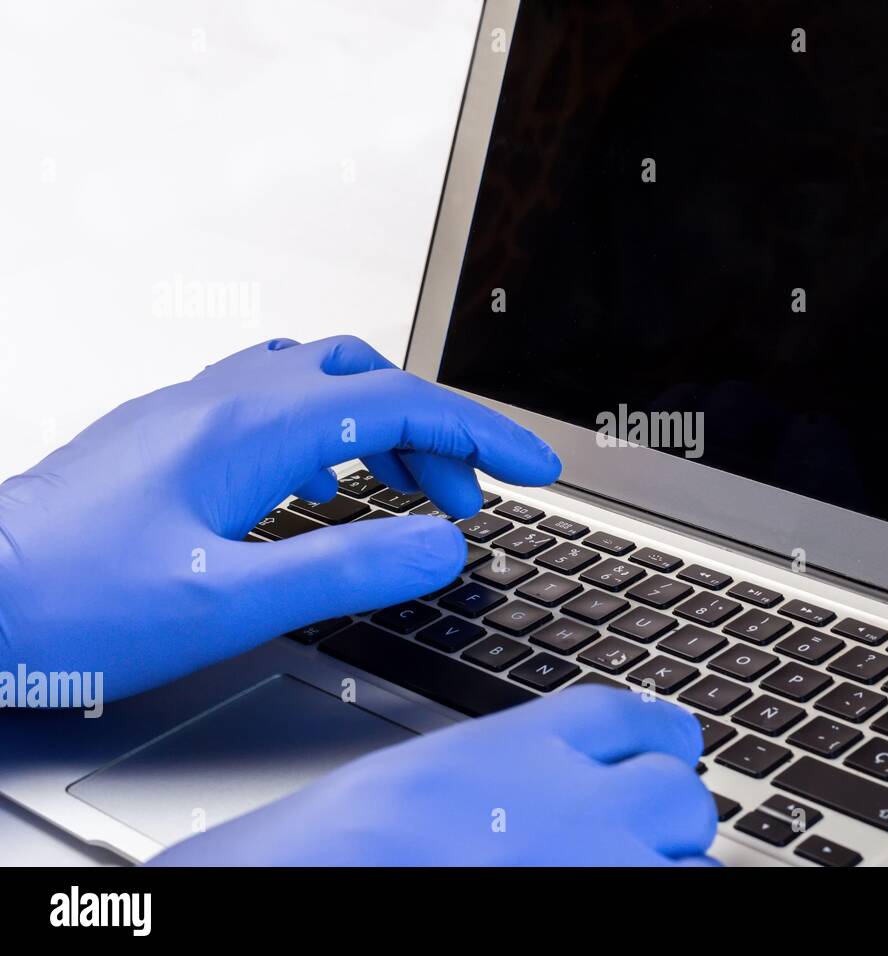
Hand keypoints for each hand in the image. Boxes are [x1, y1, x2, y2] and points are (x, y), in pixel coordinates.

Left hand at [0, 336, 560, 699]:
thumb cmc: (64, 602)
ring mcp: (193, 414)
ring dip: (386, 426)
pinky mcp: (172, 440)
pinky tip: (328, 485)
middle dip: (438, 429)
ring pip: (323, 383)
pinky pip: (279, 405)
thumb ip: (347, 568)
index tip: (533, 466)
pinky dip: (334, 434)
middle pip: (368, 378)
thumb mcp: (226, 601)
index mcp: (249, 427)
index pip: (401, 401)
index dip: (481, 432)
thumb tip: (439, 546)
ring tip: (414, 490)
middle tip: (471, 493)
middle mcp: (223, 402)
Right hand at [150, 686, 717, 865]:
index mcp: (502, 755)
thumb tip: (512, 805)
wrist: (290, 895)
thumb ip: (477, 785)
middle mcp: (564, 808)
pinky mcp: (609, 921)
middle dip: (663, 818)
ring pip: (693, 864)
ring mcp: (594, 872)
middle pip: (675, 789)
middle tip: (638, 842)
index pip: (622, 717)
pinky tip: (626, 914)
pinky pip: (678, 909)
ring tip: (624, 881)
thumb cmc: (300, 866)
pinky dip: (660, 907)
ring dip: (667, 873)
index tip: (663, 750)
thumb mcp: (391, 793)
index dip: (655, 736)